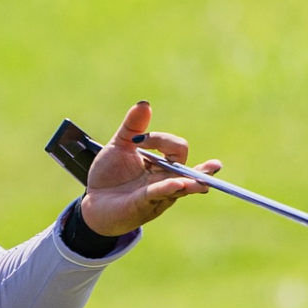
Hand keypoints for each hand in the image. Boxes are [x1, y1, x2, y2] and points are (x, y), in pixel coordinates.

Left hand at [80, 101, 222, 236]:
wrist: (92, 200)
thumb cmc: (110, 174)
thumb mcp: (120, 145)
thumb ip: (133, 126)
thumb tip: (145, 103)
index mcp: (163, 164)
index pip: (176, 148)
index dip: (161, 140)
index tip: (137, 140)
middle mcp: (165, 180)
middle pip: (189, 172)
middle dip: (203, 171)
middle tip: (215, 166)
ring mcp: (157, 194)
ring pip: (179, 187)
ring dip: (190, 183)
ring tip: (201, 182)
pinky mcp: (142, 205)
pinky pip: (158, 195)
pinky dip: (167, 188)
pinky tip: (178, 184)